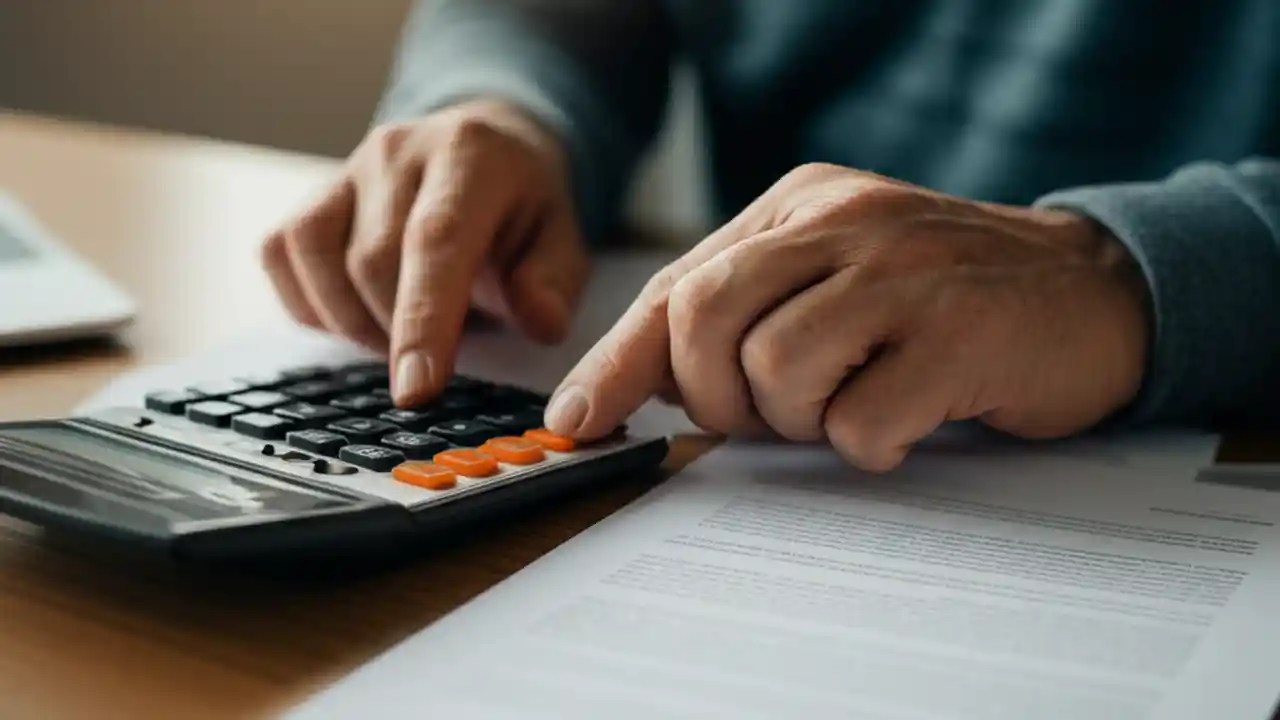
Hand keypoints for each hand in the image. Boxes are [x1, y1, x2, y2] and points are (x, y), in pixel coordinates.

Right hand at [261, 99, 589, 405]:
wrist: (488, 147)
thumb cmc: (523, 208)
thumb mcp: (563, 242)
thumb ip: (552, 285)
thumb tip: (540, 323)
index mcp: (470, 156)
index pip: (435, 241)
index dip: (422, 320)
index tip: (416, 389)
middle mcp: (398, 151)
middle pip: (371, 262)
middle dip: (399, 331)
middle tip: (439, 351)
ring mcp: (347, 169)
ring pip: (315, 259)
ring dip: (353, 322)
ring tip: (402, 333)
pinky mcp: (313, 194)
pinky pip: (280, 255)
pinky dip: (312, 304)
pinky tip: (356, 315)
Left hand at [546, 164, 1149, 470]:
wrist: (1090, 292)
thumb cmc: (941, 299)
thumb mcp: (835, 277)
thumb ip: (747, 309)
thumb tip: (645, 376)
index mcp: (802, 205)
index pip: (679, 284)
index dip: (617, 360)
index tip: (578, 420)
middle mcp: (846, 223)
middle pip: (706, 318)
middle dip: (713, 395)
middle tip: (763, 418)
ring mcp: (905, 273)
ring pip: (774, 370)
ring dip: (798, 420)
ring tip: (849, 405)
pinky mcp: (958, 335)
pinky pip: (858, 421)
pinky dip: (866, 443)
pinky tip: (904, 419)